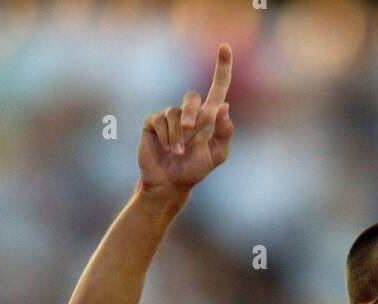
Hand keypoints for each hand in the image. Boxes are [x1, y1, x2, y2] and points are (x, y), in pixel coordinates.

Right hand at [138, 43, 233, 194]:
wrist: (170, 184)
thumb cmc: (194, 171)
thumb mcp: (216, 155)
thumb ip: (223, 133)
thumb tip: (224, 107)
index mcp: (208, 119)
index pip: (218, 88)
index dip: (222, 68)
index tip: (224, 46)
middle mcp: (189, 113)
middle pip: (193, 97)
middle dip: (193, 113)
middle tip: (192, 129)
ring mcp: (170, 117)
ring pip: (176, 113)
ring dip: (179, 135)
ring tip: (179, 152)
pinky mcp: (153, 122)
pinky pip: (160, 120)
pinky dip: (167, 136)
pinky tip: (167, 148)